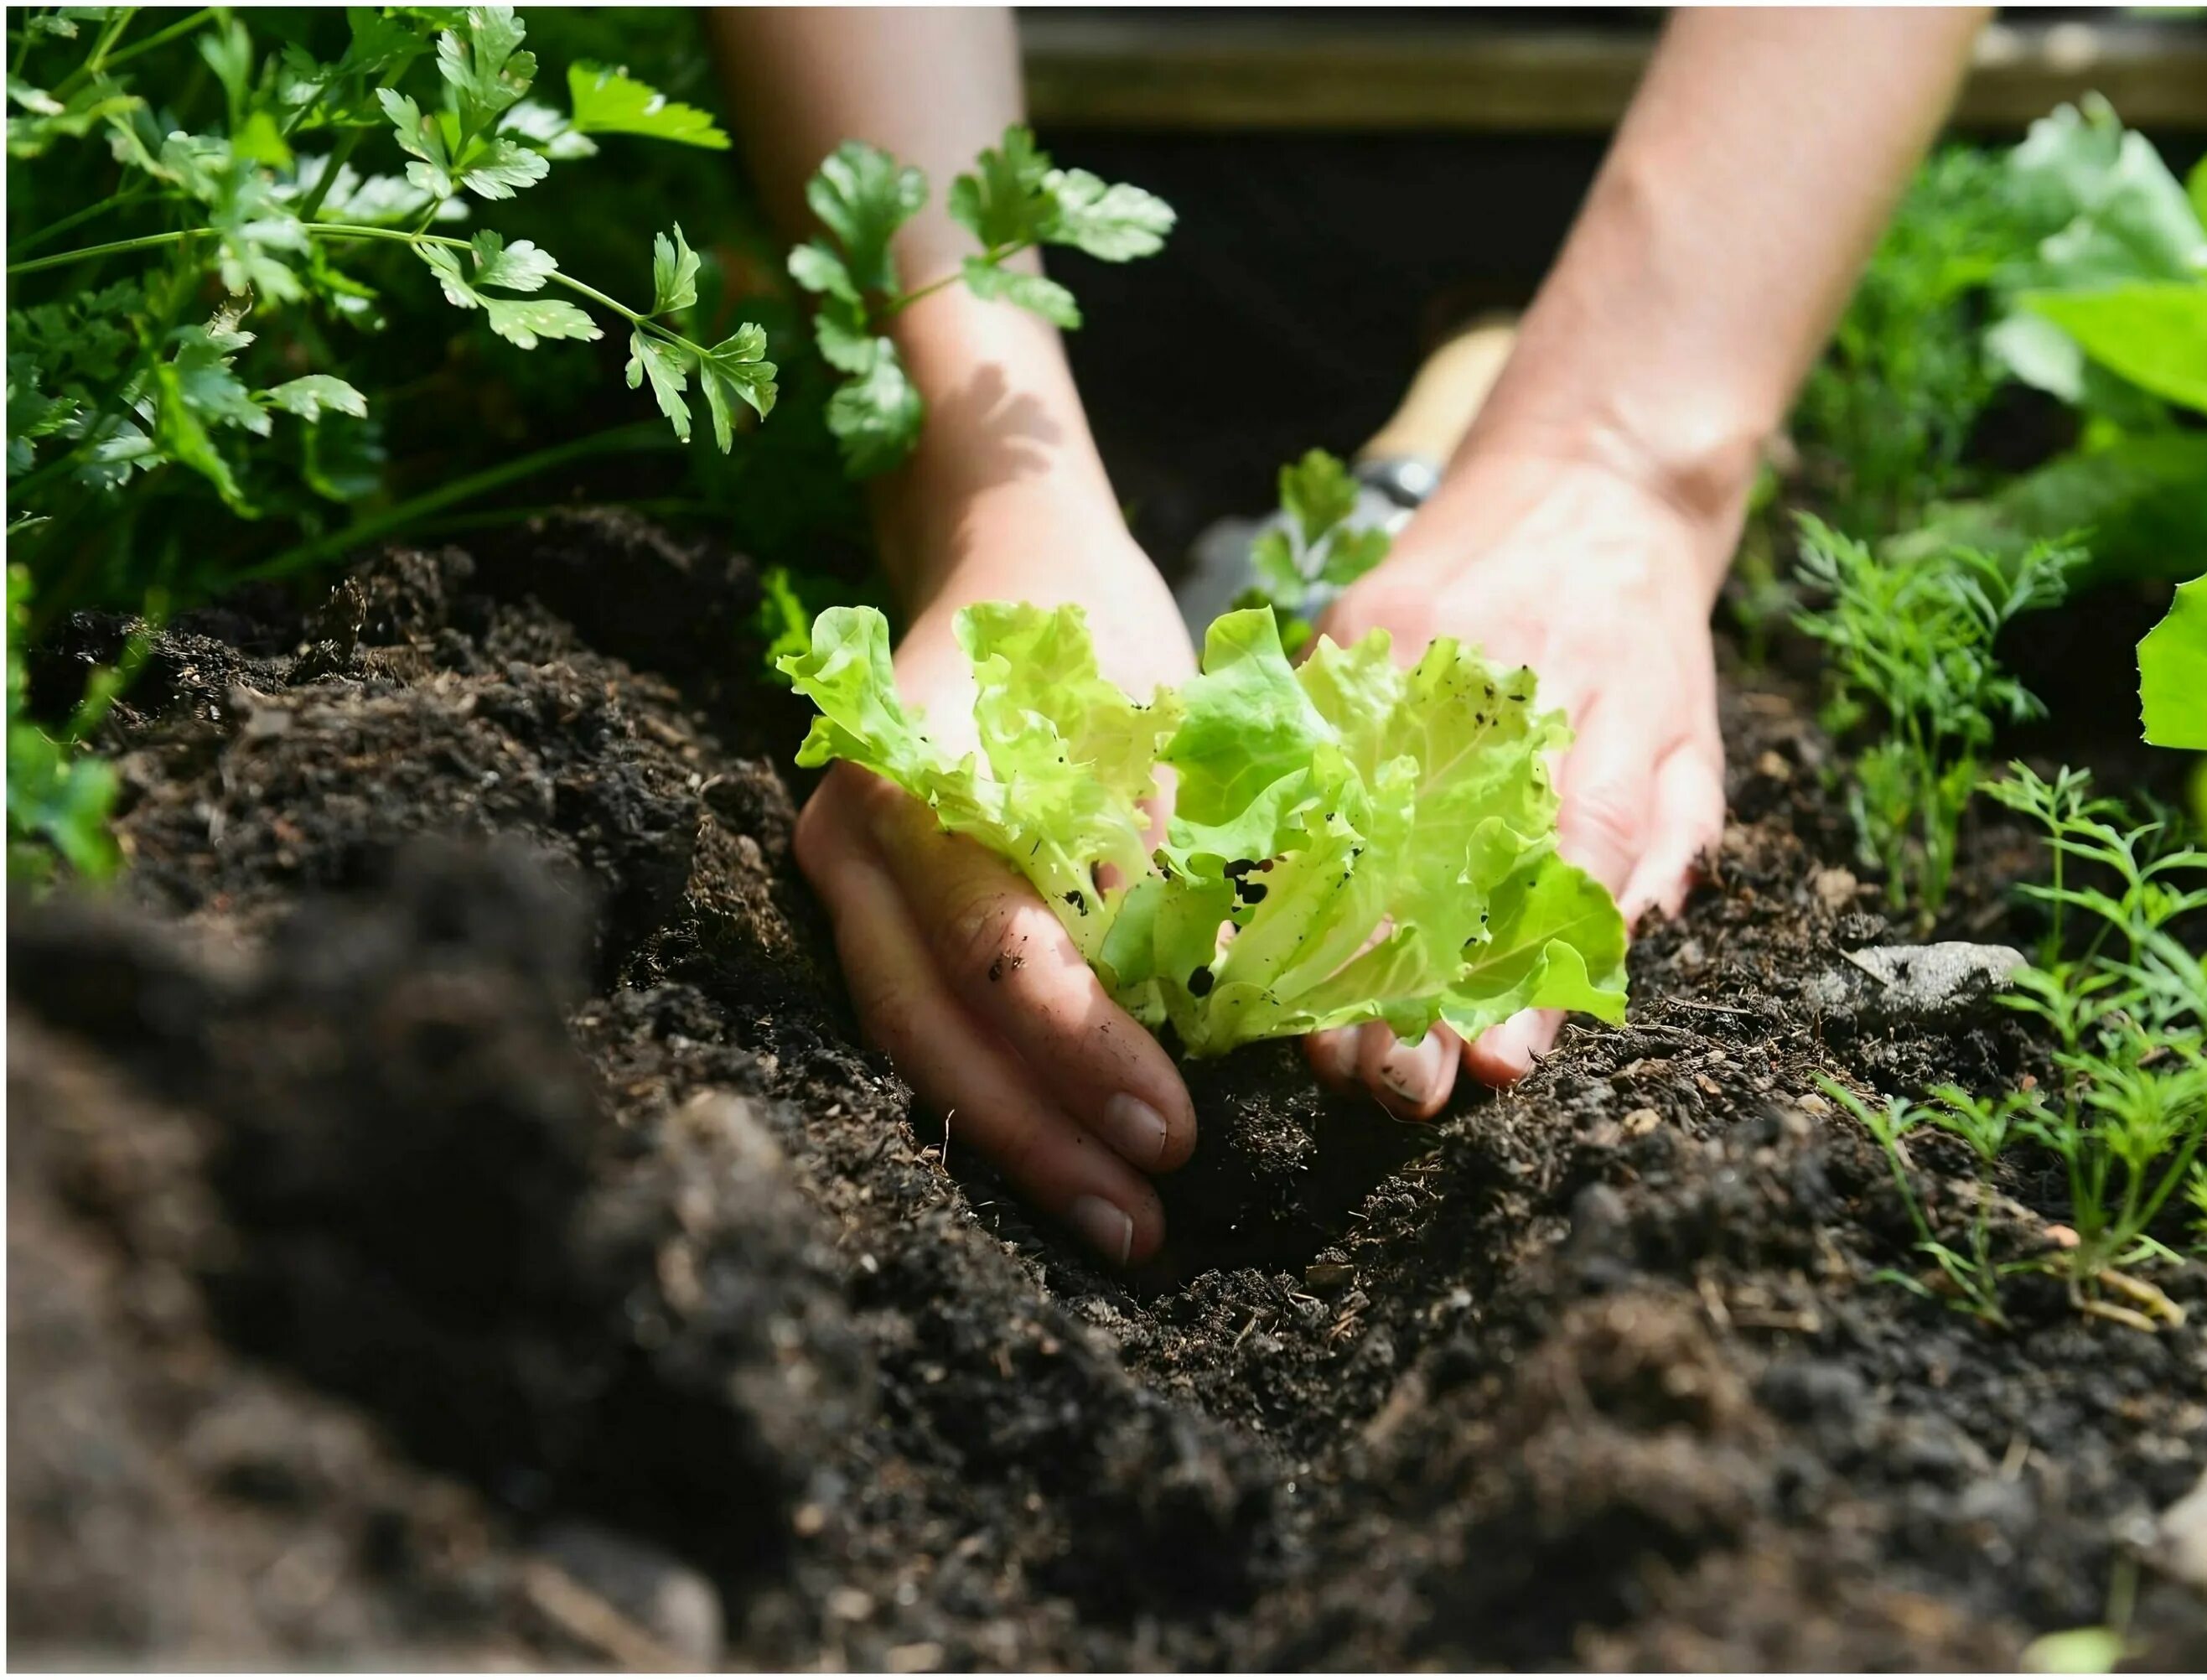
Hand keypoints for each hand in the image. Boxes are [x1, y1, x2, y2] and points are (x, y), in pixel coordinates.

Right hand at [791, 483, 1199, 1267]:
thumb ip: (1173, 861)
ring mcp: (842, 879)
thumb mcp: (1157, 725)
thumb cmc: (1096, 633)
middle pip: (930, 1023)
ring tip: (1117, 1222)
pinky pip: (916, 1024)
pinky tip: (1065, 1165)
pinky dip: (991, 1097)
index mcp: (921, 776)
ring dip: (1014, 1141)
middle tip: (1145, 1222)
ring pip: (910, 1041)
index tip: (1178, 1128)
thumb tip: (1227, 1017)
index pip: (995, 947)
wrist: (1003, 553)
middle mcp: (855, 837)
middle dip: (1041, 1135)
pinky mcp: (865, 910)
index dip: (1082, 1050)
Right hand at [1307, 450, 1735, 1116]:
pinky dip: (1281, 844)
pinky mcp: (1352, 627)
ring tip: (1319, 1040)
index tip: (1492, 1066)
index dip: (1530, 970)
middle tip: (1390, 1088)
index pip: (1572, 857)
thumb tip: (1608, 957)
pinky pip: (1307, 751)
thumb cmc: (1646, 635)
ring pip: (1362, 812)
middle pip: (1450, 853)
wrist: (1588, 471)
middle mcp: (1512, 680)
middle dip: (1413, 984)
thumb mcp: (1691, 739)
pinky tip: (1261, 928)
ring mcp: (1417, 649)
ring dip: (1337, 939)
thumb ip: (1663, 847)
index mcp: (1613, 713)